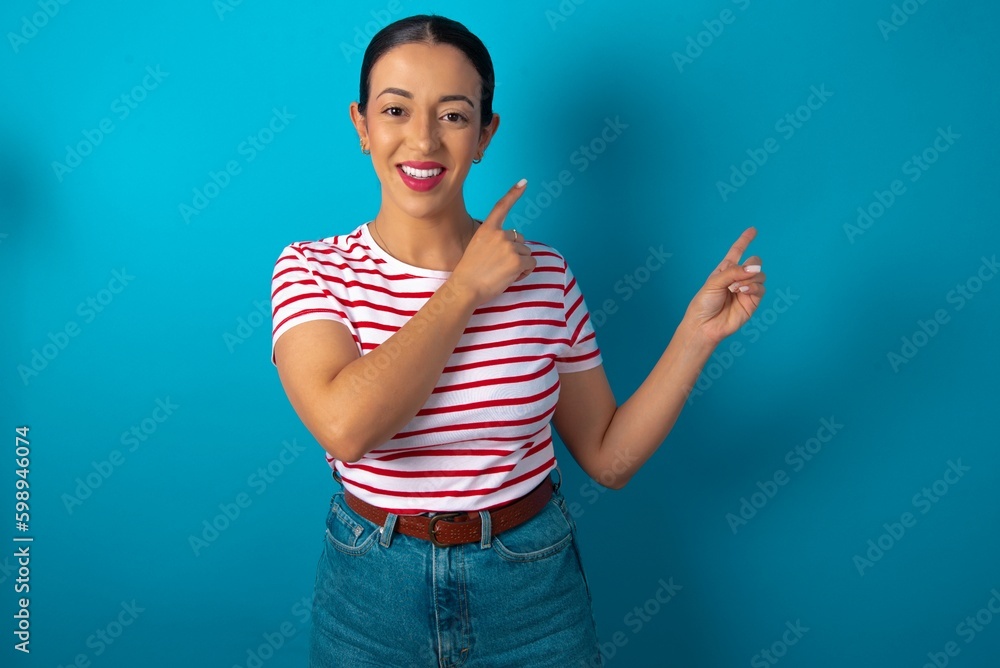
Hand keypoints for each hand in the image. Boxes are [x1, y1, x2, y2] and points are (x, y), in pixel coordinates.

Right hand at [448, 180, 536, 305]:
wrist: (464, 288)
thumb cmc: (469, 273)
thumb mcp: (477, 247)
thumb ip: (494, 241)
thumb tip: (514, 244)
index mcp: (487, 229)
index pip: (501, 206)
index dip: (514, 193)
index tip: (524, 182)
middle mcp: (499, 234)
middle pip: (520, 239)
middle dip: (515, 252)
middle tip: (499, 266)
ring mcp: (509, 247)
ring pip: (526, 253)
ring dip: (520, 263)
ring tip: (502, 273)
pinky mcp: (517, 261)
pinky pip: (531, 264)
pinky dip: (525, 272)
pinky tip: (510, 277)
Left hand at [683, 227, 766, 344]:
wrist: (704, 325)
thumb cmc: (704, 303)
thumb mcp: (714, 282)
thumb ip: (733, 272)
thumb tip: (754, 267)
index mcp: (725, 270)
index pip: (737, 251)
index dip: (745, 240)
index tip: (753, 230)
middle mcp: (737, 278)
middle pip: (754, 262)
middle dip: (750, 265)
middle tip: (739, 277)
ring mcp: (746, 290)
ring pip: (760, 275)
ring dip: (748, 279)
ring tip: (735, 289)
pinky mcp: (752, 302)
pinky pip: (760, 288)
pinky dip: (752, 288)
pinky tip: (741, 292)